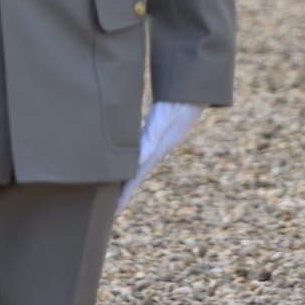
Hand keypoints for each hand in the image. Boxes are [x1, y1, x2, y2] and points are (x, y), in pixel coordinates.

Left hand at [115, 101, 203, 216]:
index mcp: (155, 151)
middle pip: (136, 177)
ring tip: (116, 190)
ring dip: (128, 179)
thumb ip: (150, 139)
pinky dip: (132, 161)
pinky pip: (141, 153)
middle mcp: (156, 150)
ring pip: (139, 166)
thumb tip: (137, 162)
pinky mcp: (157, 133)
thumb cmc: (176, 104)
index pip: (135, 179)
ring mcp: (158, 143)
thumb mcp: (162, 120)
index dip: (124, 196)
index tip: (114, 214)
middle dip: (124, 194)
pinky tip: (129, 160)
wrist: (193, 91)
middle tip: (112, 212)